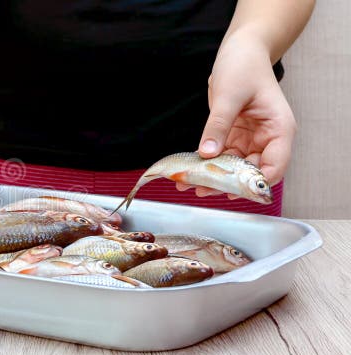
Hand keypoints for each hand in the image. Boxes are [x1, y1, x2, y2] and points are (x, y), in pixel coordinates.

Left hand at [181, 33, 296, 198]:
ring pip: (234, 167)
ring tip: (190, 186)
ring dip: (214, 177)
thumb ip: (218, 125)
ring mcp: (251, 139)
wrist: (241, 51)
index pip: (275, 166)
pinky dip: (206, 164)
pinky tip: (188, 172)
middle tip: (203, 190)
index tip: (232, 190)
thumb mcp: (229, 95)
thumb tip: (208, 153)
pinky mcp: (234, 136)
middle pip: (251, 171)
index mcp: (279, 129)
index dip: (256, 182)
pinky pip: (221, 156)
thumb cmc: (244, 66)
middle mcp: (267, 138)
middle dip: (228, 183)